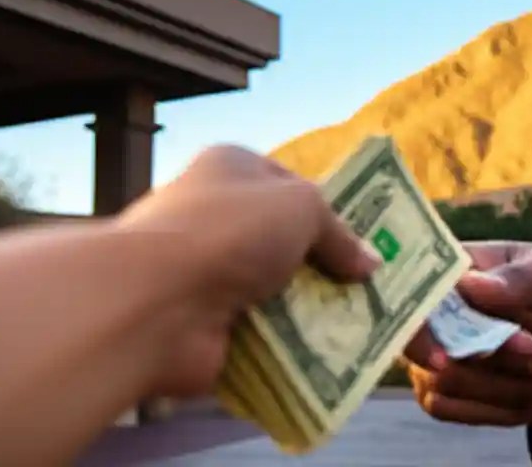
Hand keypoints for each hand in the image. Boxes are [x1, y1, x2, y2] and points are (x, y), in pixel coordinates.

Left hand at [116, 144, 381, 396]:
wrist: (153, 305)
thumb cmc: (227, 232)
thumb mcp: (302, 207)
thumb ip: (339, 233)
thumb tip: (369, 263)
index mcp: (232, 170)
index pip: (291, 186)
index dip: (332, 211)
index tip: (369, 240)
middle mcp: (217, 219)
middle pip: (290, 246)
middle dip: (331, 270)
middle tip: (378, 293)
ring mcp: (210, 278)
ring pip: (282, 296)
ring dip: (318, 314)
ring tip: (369, 331)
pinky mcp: (209, 330)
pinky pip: (266, 339)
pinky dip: (295, 350)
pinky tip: (335, 360)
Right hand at [402, 241, 531, 426]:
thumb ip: (518, 277)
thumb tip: (471, 284)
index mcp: (451, 275)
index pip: (413, 301)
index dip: (419, 333)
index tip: (447, 358)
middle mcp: (434, 317)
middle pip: (436, 352)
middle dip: (497, 362)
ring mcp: (439, 359)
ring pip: (451, 387)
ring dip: (511, 388)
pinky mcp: (454, 395)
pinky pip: (467, 414)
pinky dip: (513, 411)